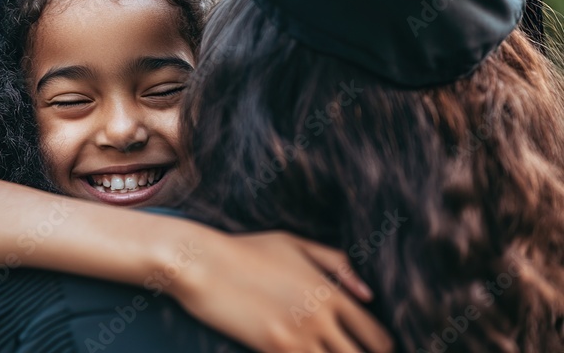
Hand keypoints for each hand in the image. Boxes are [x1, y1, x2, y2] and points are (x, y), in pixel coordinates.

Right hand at [167, 228, 393, 352]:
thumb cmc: (245, 249)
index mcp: (330, 293)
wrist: (202, 263)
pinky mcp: (272, 349)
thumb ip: (335, 263)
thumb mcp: (293, 243)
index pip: (376, 336)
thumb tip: (368, 294)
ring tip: (325, 352)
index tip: (376, 352)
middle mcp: (321, 318)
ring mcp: (297, 337)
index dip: (383, 349)